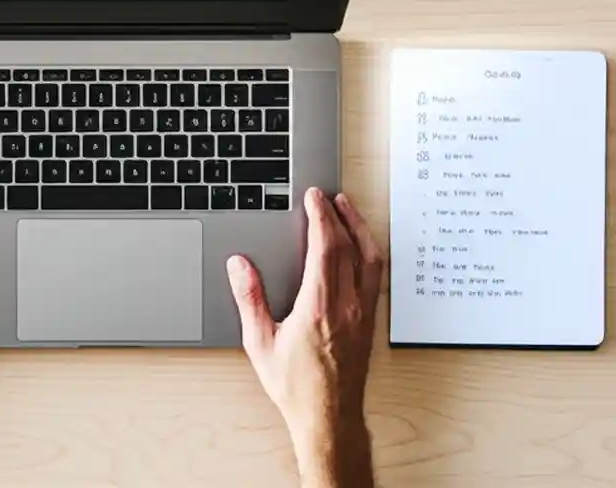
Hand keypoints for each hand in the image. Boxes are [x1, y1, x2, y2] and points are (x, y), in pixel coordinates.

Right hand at [226, 187, 383, 487]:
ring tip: (349, 211)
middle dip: (338, 215)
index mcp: (319, 307)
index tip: (314, 198)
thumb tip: (240, 266)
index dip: (321, 216)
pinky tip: (361, 247)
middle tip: (326, 197)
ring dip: (360, 229)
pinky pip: (376, 276)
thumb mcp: (260, 343)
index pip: (326, 247)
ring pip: (371, 258)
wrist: (328, 418)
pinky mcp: (370, 322)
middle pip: (350, 246)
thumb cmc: (296, 387)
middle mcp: (347, 306)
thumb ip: (250, 299)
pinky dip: (369, 251)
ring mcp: (363, 313)